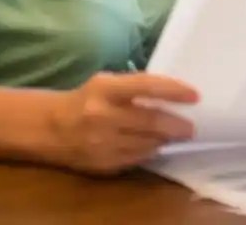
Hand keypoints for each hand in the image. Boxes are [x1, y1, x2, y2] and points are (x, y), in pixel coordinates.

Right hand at [44, 72, 198, 175]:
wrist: (50, 128)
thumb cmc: (87, 99)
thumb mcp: (107, 82)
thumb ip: (136, 86)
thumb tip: (173, 93)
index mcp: (105, 89)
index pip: (146, 86)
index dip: (174, 91)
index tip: (195, 96)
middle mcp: (102, 116)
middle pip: (150, 122)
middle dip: (176, 125)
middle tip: (192, 127)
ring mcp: (102, 143)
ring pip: (147, 144)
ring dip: (164, 140)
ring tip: (175, 134)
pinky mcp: (103, 163)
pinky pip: (136, 158)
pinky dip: (149, 151)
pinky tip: (154, 145)